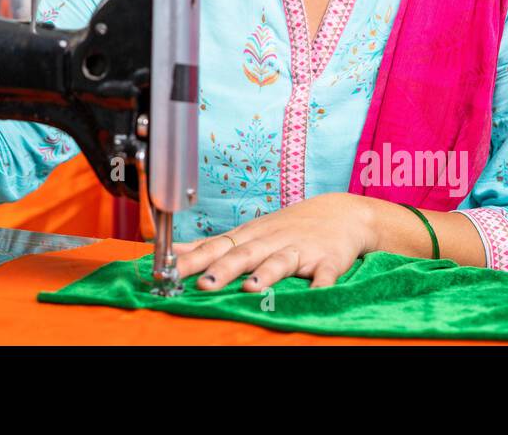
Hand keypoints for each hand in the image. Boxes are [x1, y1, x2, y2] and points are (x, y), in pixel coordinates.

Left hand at [170, 193, 376, 291]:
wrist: (340, 213)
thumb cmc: (286, 226)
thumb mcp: (248, 232)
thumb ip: (214, 245)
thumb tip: (176, 250)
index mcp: (249, 237)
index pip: (214, 247)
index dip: (192, 259)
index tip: (167, 270)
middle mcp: (270, 241)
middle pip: (242, 255)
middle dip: (223, 269)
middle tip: (204, 285)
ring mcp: (299, 250)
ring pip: (279, 262)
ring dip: (265, 274)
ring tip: (250, 288)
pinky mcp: (327, 261)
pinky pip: (324, 275)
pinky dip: (320, 285)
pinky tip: (314, 295)